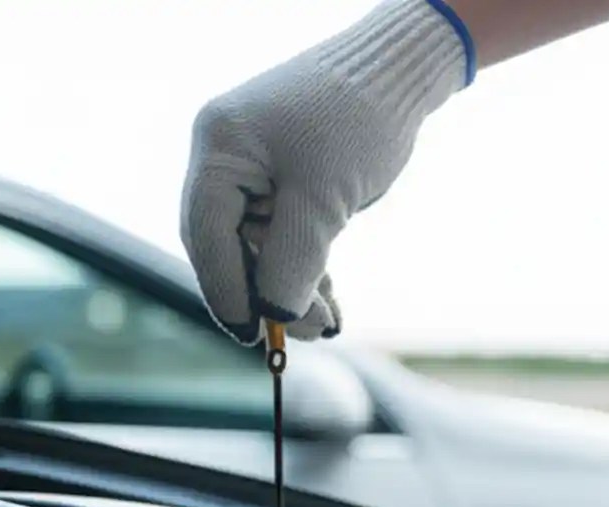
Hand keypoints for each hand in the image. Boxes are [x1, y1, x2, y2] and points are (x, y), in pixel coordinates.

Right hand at [180, 0, 472, 344]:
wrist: (401, 69)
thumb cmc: (358, 118)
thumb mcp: (324, 198)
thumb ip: (293, 261)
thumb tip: (276, 318)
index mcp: (218, 149)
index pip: (206, 234)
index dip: (225, 289)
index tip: (248, 333)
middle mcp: (226, 158)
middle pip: (228, 244)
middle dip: (262, 292)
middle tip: (296, 334)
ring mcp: (253, 167)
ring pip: (259, 245)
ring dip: (290, 286)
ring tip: (326, 323)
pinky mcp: (283, 177)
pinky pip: (282, 232)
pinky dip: (303, 265)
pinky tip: (327, 301)